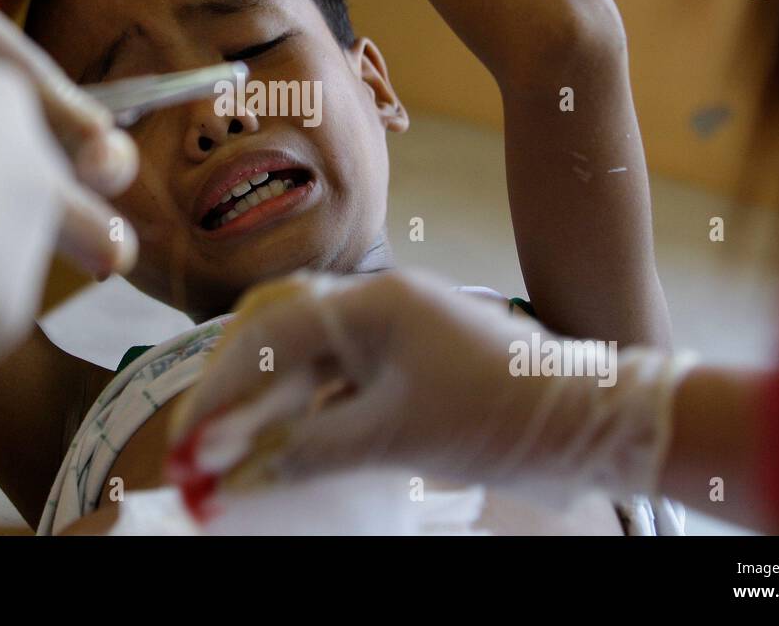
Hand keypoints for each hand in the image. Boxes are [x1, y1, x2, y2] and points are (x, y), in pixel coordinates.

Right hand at [169, 270, 690, 499]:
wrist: (591, 423)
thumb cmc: (500, 412)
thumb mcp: (397, 435)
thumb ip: (308, 452)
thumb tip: (233, 477)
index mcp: (372, 301)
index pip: (270, 330)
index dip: (220, 386)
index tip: (187, 439)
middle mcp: (375, 308)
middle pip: (278, 337)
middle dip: (231, 391)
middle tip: (195, 447)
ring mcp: (391, 338)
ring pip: (305, 367)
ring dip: (264, 410)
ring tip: (226, 459)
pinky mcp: (407, 371)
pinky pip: (336, 390)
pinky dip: (303, 422)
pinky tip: (280, 455)